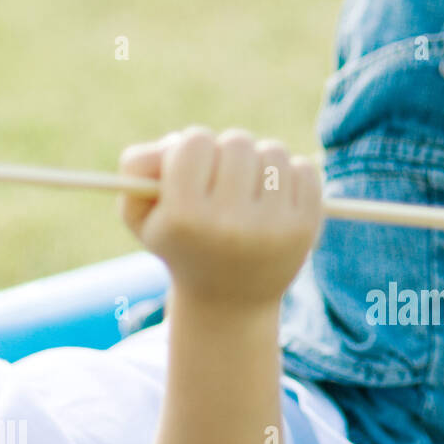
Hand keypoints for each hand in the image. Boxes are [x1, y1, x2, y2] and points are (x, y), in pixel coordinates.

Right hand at [117, 126, 322, 312]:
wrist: (228, 301)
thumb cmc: (182, 245)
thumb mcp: (144, 215)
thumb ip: (138, 168)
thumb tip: (174, 142)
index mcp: (185, 219)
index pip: (194, 142)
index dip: (190, 151)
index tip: (192, 173)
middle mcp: (229, 224)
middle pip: (235, 142)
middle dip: (226, 156)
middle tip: (221, 186)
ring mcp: (272, 227)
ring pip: (272, 152)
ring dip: (259, 165)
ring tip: (247, 196)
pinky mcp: (306, 227)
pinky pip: (304, 169)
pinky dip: (289, 178)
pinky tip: (273, 205)